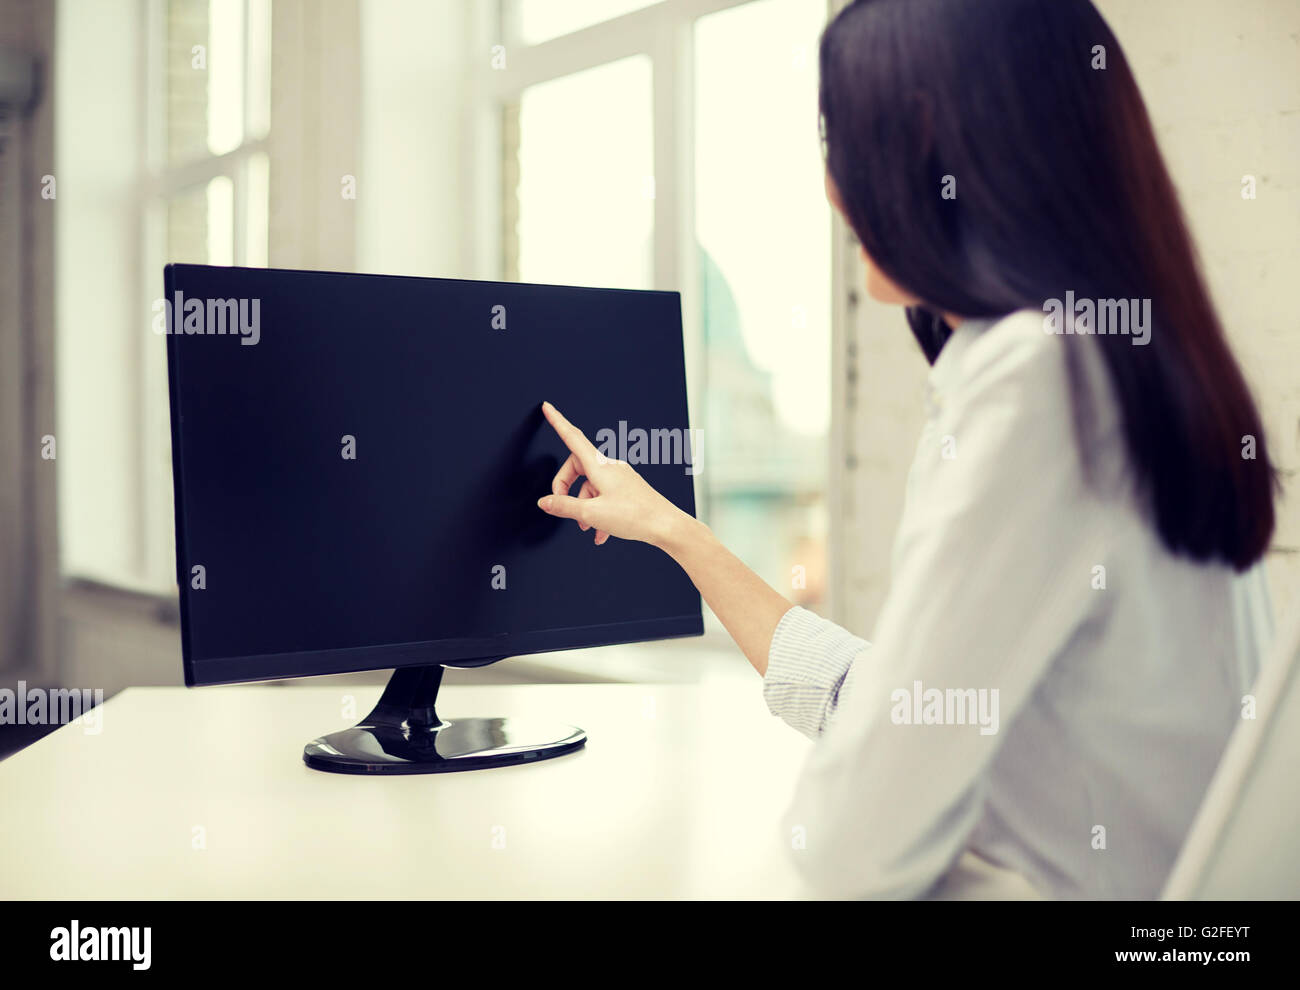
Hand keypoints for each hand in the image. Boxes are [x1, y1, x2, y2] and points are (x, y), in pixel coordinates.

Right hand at [536, 400, 689, 547]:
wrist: (666, 526)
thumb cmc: (636, 516)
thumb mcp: (591, 513)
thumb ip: (564, 506)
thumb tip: (546, 501)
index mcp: (599, 466)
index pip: (572, 437)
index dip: (558, 422)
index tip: (548, 407)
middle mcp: (610, 467)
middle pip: (577, 467)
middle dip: (566, 487)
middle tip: (561, 505)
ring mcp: (620, 477)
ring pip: (591, 486)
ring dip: (583, 506)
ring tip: (587, 527)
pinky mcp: (627, 489)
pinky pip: (604, 496)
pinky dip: (598, 512)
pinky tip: (600, 532)